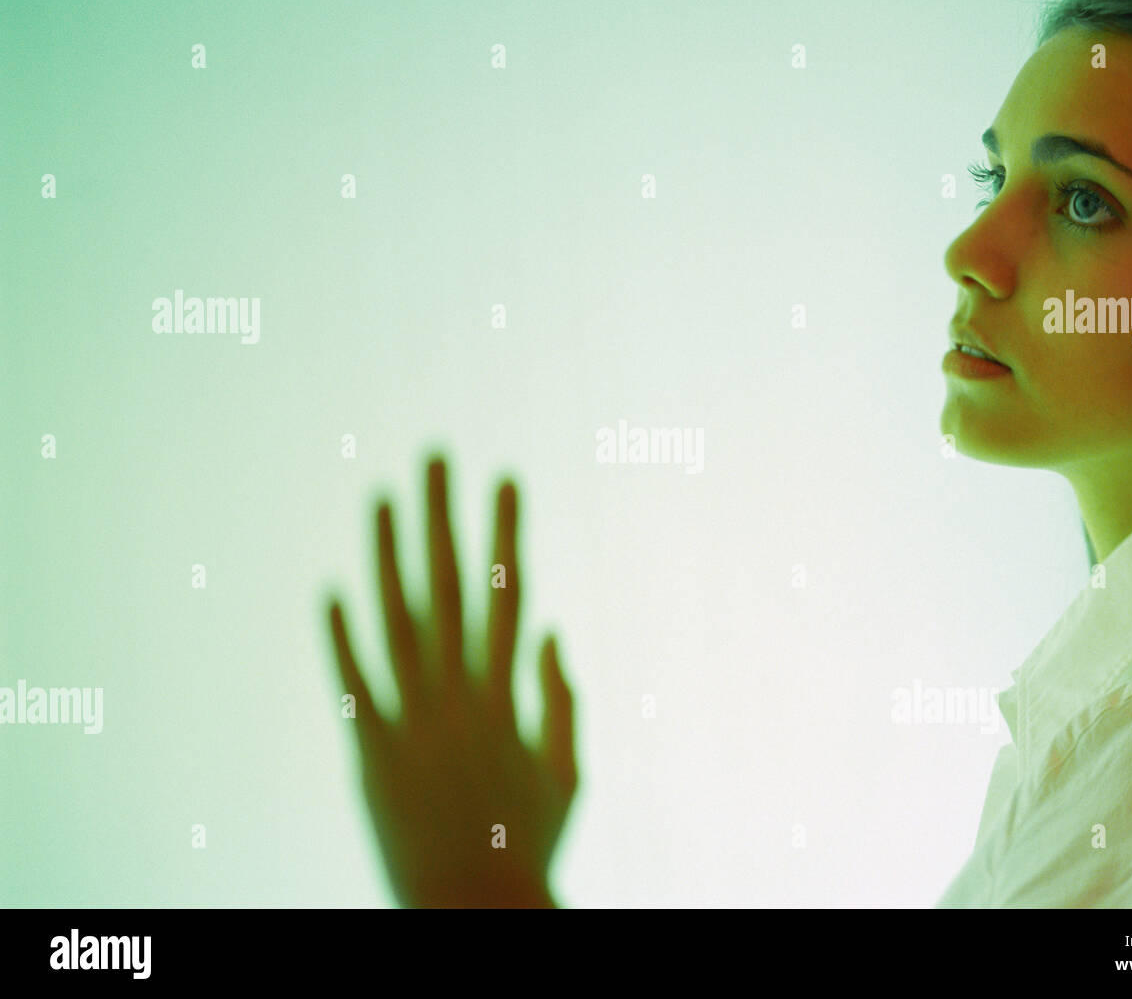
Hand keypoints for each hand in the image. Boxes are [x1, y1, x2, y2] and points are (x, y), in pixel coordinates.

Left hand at [325, 456, 578, 906]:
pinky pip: (354, 687)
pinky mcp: (371, 755)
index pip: (508, 595)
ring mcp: (413, 724)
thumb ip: (563, 700)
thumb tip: (554, 632)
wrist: (475, 912)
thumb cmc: (529, 847)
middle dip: (445, 517)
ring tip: (381, 494)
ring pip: (398, 622)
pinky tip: (328, 588)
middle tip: (438, 454)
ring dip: (387, 556)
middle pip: (451, 590)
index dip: (506, 533)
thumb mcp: (567, 775)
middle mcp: (459, 698)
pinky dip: (340, 639)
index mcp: (509, 698)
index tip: (505, 477)